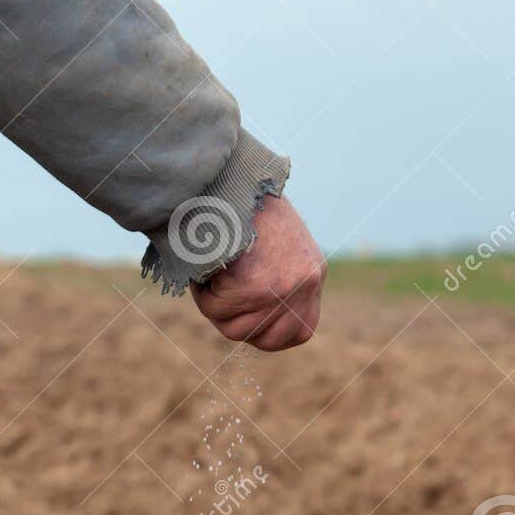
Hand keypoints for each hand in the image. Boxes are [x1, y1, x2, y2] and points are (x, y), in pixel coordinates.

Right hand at [191, 197, 325, 350]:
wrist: (233, 176)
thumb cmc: (244, 202)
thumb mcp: (276, 241)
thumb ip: (275, 276)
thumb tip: (253, 314)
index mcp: (313, 271)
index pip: (301, 330)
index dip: (270, 333)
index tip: (248, 319)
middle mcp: (305, 283)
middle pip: (269, 338)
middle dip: (239, 324)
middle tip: (219, 296)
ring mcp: (282, 288)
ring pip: (236, 328)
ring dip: (215, 306)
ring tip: (209, 275)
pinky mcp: (255, 286)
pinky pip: (215, 309)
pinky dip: (202, 292)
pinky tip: (203, 266)